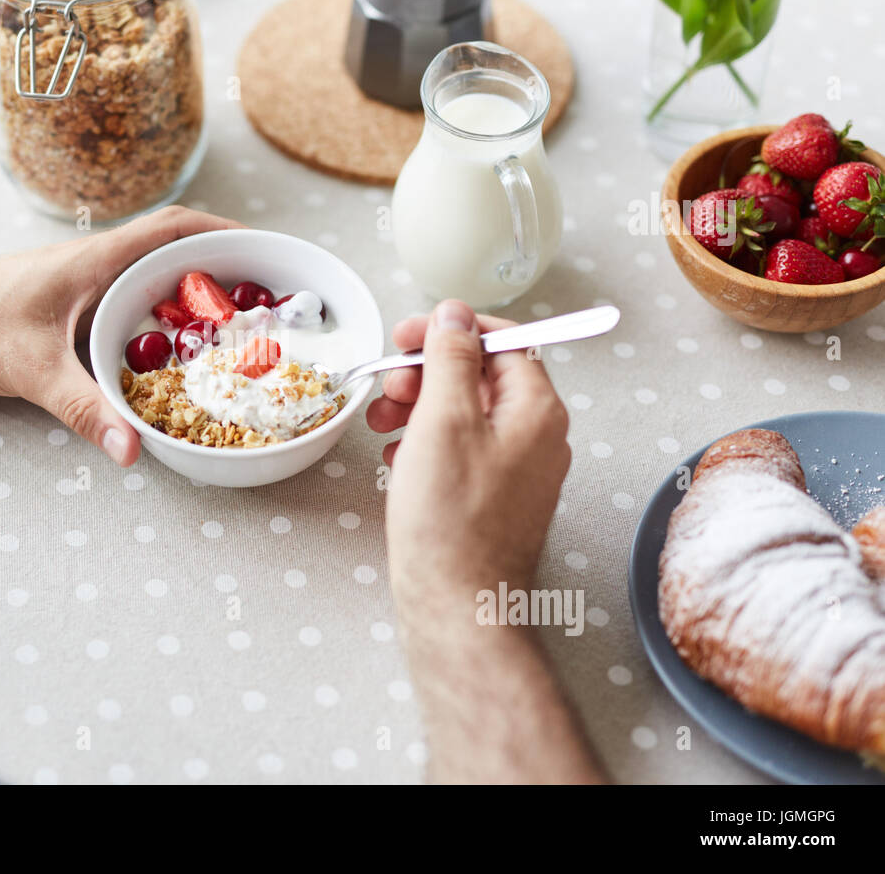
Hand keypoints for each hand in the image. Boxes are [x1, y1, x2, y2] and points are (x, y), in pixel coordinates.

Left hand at [0, 206, 242, 465]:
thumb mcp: (31, 370)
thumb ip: (84, 409)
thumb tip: (133, 450)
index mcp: (94, 259)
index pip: (171, 228)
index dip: (222, 231)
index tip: (264, 245)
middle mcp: (93, 263)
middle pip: (172, 250)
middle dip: (221, 265)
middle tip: (266, 294)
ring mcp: (82, 282)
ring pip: (150, 276)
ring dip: (192, 290)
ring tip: (235, 322)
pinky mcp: (69, 303)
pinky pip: (129, 300)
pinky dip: (160, 315)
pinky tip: (172, 349)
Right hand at [367, 300, 570, 600]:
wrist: (457, 605)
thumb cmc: (451, 521)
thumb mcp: (442, 421)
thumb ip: (451, 358)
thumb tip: (455, 314)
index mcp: (537, 410)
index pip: (503, 340)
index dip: (450, 331)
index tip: (408, 337)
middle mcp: (538, 437)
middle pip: (482, 376)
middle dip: (428, 374)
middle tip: (389, 388)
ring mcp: (519, 471)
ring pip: (467, 415)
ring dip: (420, 408)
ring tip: (383, 425)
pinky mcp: (496, 498)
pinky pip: (463, 451)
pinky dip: (427, 444)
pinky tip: (399, 460)